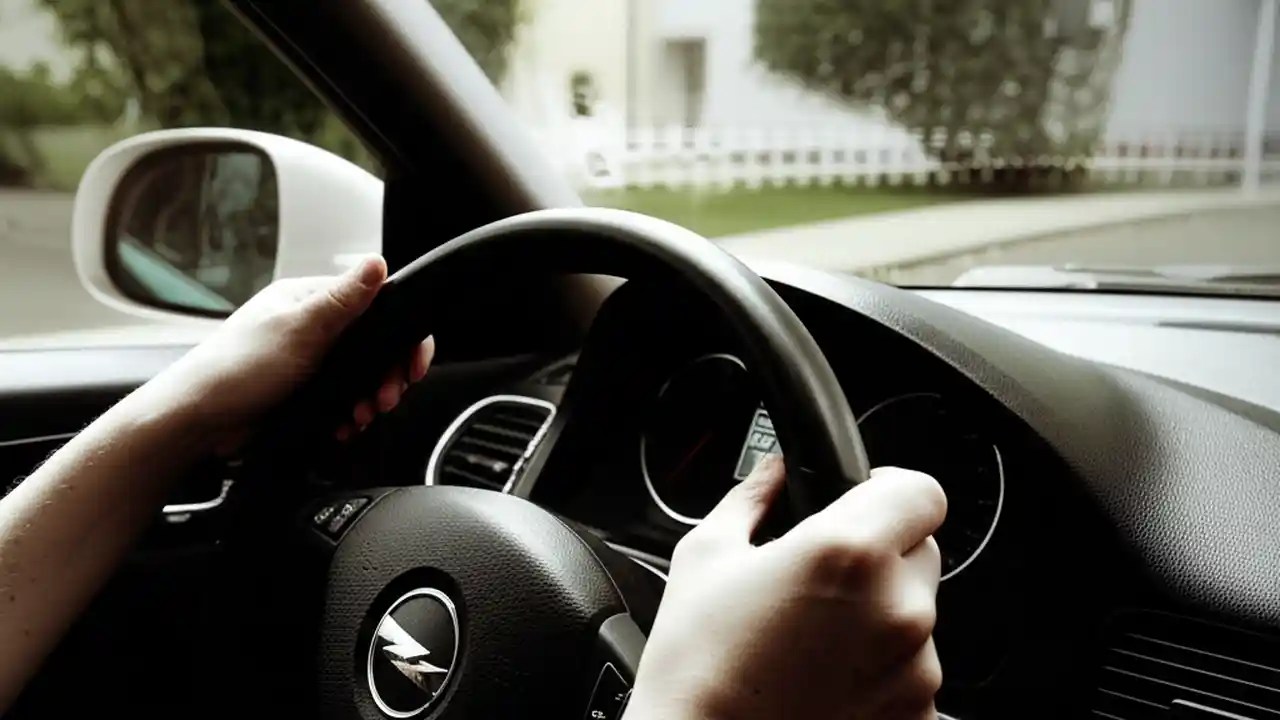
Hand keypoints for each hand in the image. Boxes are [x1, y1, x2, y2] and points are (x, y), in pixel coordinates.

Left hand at [145, 256, 432, 451]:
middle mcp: (313, 326)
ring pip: (361, 376)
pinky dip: (350, 414)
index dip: (401, 336)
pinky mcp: (304, 391)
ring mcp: (309, 360)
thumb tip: (376, 262)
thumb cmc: (237, 369)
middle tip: (387, 398)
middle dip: (387, 376)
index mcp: (311, 300)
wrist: (199, 421)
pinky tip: (345, 425)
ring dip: (370, 398)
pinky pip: (343, 400)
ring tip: (363, 415)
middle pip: (374, 346)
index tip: (412, 364)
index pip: (376, 306)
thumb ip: (343, 298)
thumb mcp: (300, 328)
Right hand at [627, 458, 946, 719]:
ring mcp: (915, 669)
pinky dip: (880, 670)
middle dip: (879, 555)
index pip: (921, 492)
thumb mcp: (705, 556)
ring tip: (813, 639)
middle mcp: (896, 607)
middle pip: (920, 552)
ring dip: (880, 614)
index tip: (864, 501)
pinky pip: (912, 671)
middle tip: (820, 580)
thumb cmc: (697, 666)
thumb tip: (774, 472)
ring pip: (915, 613)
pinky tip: (826, 678)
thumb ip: (752, 498)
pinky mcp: (916, 715)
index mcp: (848, 551)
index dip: (890, 490)